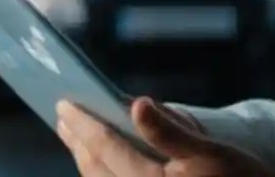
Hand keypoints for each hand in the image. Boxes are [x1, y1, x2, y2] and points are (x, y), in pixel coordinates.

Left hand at [56, 97, 274, 176]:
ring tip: (77, 138)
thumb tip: (137, 104)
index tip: (63, 105)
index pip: (106, 149)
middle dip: (77, 142)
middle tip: (63, 117)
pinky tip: (103, 164)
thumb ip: (170, 131)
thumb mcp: (211, 152)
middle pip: (96, 170)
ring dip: (86, 160)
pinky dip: (103, 175)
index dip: (83, 125)